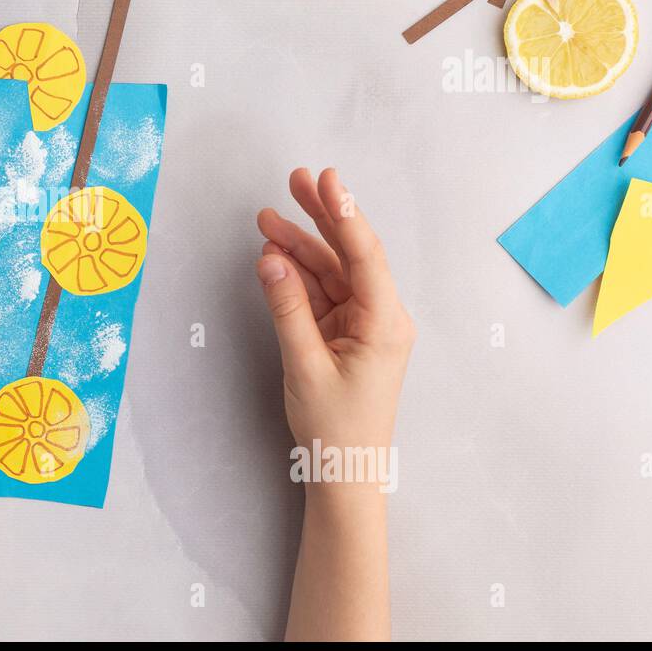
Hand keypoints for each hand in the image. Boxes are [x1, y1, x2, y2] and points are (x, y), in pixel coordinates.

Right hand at [256, 168, 413, 453]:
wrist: (344, 470)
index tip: (327, 181)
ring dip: (300, 246)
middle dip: (322, 216)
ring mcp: (362, 323)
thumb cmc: (335, 426)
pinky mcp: (345, 333)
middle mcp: (380, 316)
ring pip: (331, 271)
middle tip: (295, 180)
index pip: (364, 256)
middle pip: (351, 254)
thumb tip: (271, 260)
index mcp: (384, 323)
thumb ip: (287, 309)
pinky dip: (297, 275)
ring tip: (266, 218)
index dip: (345, 214)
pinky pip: (321, 293)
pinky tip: (274, 255)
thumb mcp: (305, 366)